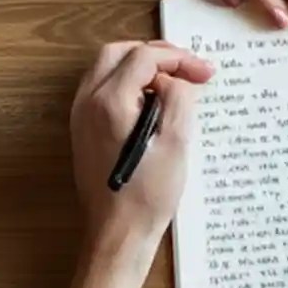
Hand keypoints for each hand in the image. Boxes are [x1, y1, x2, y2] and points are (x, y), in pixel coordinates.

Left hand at [70, 41, 213, 272]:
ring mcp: (81, 115)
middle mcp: (87, 102)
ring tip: (175, 81)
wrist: (118, 233)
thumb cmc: (148, 194)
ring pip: (108, 68)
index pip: (145, 57)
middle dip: (158, 54)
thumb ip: (178, 98)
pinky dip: (129, 82)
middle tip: (189, 69)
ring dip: (142, 66)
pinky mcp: (83, 129)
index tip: (206, 73)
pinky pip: (103, 88)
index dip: (180, 59)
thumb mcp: (177, 143)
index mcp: (109, 101)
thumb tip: (176, 80)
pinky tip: (153, 101)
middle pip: (120, 53)